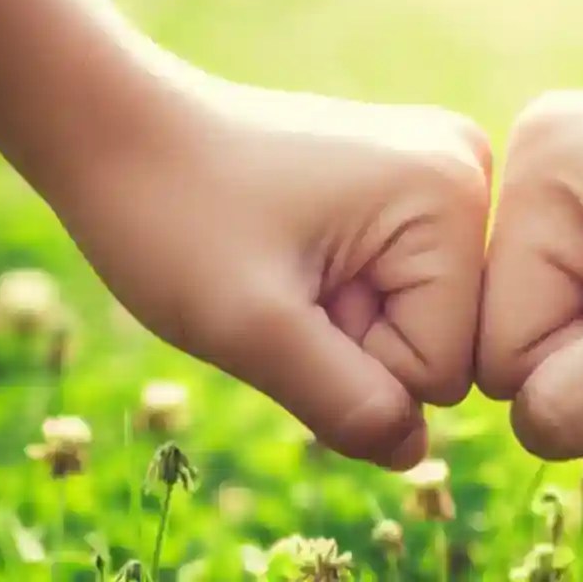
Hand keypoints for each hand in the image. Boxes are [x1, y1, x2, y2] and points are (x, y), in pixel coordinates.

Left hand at [47, 68, 489, 468]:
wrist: (115, 129)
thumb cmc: (173, 215)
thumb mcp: (254, 330)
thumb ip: (347, 405)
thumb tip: (415, 453)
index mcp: (450, 194)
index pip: (443, 368)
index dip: (355, 365)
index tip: (291, 298)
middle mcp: (468, 170)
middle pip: (442, 344)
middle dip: (355, 341)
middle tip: (283, 281)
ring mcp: (442, 171)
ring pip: (419, 323)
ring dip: (346, 320)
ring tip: (284, 262)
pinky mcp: (411, 181)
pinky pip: (402, 288)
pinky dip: (344, 293)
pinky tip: (296, 249)